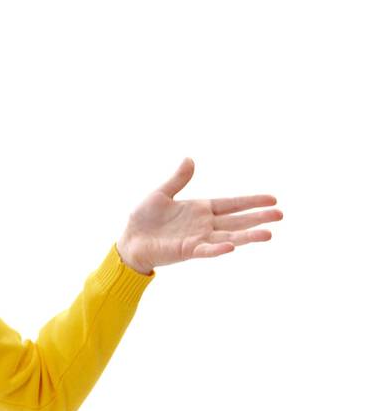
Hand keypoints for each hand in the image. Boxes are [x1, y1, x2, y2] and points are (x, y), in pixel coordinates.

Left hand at [115, 158, 281, 274]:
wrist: (129, 239)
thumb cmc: (143, 218)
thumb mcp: (161, 194)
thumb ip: (178, 180)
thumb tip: (189, 159)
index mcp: (201, 209)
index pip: (232, 204)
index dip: (251, 201)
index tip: (273, 199)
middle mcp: (204, 224)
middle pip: (237, 221)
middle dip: (258, 217)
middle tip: (281, 215)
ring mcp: (198, 238)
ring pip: (228, 237)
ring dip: (247, 236)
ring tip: (268, 234)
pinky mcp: (187, 250)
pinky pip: (206, 250)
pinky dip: (218, 249)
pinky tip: (232, 246)